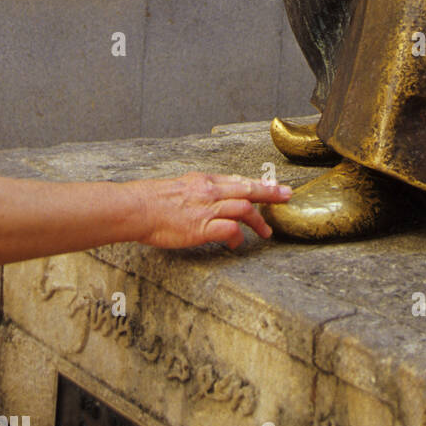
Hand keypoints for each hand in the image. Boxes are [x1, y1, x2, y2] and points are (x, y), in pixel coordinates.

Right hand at [130, 172, 292, 250]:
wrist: (138, 208)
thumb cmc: (153, 200)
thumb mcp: (181, 187)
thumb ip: (199, 191)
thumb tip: (210, 197)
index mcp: (205, 181)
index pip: (238, 180)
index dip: (257, 183)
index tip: (272, 186)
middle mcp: (210, 191)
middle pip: (248, 189)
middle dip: (271, 192)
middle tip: (288, 196)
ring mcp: (208, 209)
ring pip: (244, 208)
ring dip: (259, 220)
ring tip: (266, 232)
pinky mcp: (202, 227)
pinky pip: (229, 230)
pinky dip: (238, 237)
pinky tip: (237, 245)